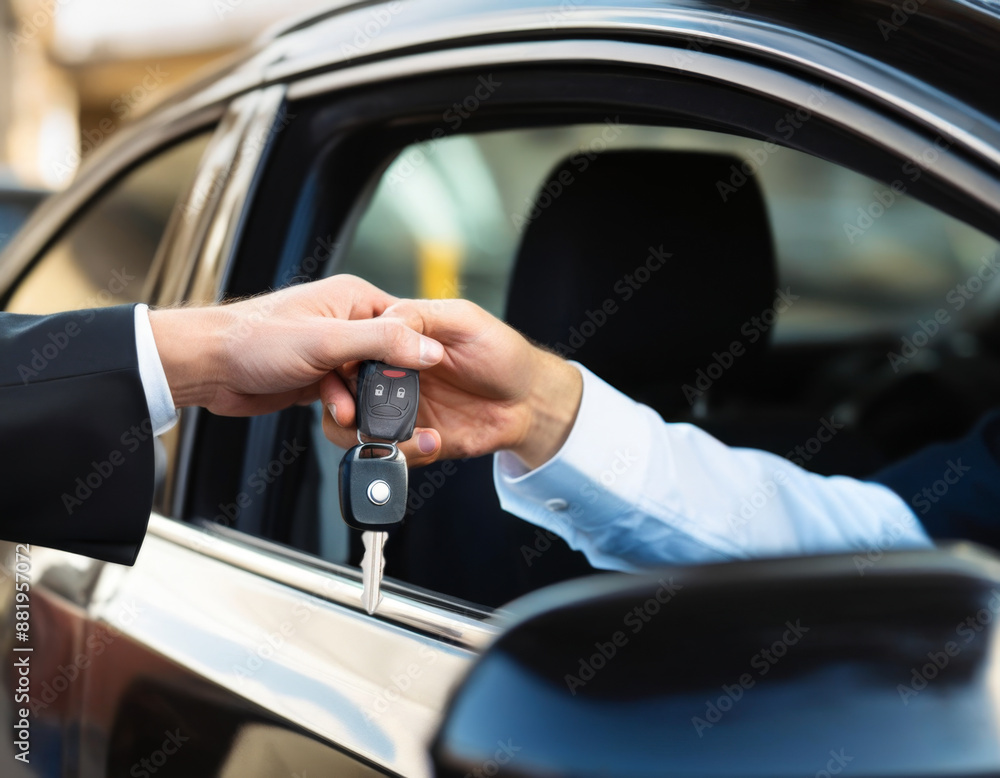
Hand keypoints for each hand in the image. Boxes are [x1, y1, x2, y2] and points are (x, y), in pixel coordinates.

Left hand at [148, 275, 443, 416]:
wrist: (208, 366)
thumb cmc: (253, 339)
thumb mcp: (327, 341)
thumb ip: (381, 343)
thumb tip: (429, 348)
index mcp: (353, 299)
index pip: (404, 323)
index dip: (413, 353)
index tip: (419, 378)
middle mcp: (346, 321)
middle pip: (388, 357)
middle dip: (384, 384)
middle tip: (381, 402)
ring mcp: (331, 350)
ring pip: (368, 381)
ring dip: (360, 400)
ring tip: (345, 408)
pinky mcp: (318, 375)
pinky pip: (346, 394)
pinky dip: (343, 406)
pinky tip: (334, 411)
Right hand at [321, 298, 582, 468]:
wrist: (531, 402)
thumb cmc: (503, 354)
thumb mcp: (464, 320)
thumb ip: (420, 316)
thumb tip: (381, 322)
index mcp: (397, 341)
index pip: (349, 349)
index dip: (340, 364)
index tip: (347, 376)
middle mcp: (392, 376)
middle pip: (341, 393)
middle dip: (345, 406)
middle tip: (360, 414)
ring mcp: (400, 410)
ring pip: (354, 429)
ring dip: (372, 435)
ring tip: (409, 432)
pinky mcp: (413, 440)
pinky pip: (390, 452)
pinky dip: (404, 452)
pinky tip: (432, 442)